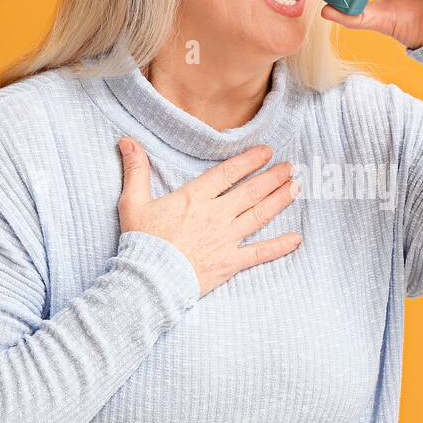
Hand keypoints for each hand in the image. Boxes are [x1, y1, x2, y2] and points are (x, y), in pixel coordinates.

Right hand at [117, 140, 301, 297]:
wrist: (150, 281)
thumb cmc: (142, 243)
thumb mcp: (133, 203)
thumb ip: (136, 170)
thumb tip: (126, 140)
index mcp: (195, 198)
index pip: (228, 173)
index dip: (249, 161)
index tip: (267, 152)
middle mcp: (216, 215)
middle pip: (251, 192)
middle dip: (273, 178)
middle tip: (291, 167)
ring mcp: (226, 239)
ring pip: (259, 215)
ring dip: (279, 200)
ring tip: (296, 187)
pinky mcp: (231, 263)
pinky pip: (260, 253)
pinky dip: (280, 246)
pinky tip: (297, 239)